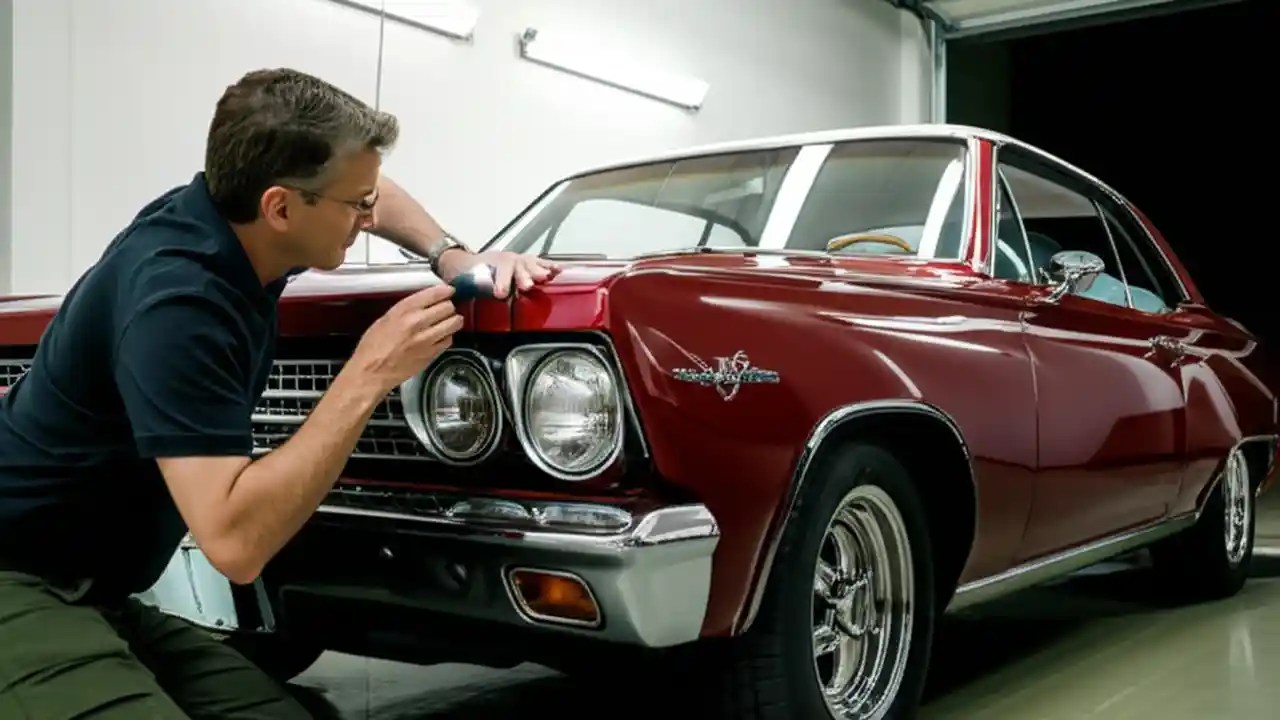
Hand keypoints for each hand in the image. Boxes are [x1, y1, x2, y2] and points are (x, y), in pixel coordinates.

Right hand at [347, 284, 462, 393]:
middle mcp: (417, 322)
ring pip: (454, 322)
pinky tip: (441, 336)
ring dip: (453, 320)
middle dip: (448, 306)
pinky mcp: (432, 354)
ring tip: (449, 321)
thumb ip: (406, 309)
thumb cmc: (373, 347)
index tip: (449, 291)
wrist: (371, 372)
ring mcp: (426, 339)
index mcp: (403, 310)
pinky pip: (449, 340)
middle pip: (448, 307)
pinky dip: (448, 336)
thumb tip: (424, 303)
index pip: (434, 294)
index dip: (445, 291)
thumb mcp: (385, 319)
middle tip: (446, 309)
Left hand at [438, 250, 559, 299]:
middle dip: (522, 276)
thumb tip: (460, 301)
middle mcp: (503, 260)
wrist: (462, 262)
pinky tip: (557, 270)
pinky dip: (547, 266)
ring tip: (546, 277)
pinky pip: (536, 263)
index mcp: (487, 265)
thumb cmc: (462, 273)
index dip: (500, 282)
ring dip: (537, 270)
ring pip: (527, 263)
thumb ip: (463, 290)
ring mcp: (515, 261)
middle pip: (515, 266)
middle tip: (528, 286)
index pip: (495, 273)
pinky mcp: (522, 264)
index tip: (500, 294)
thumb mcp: (459, 281)